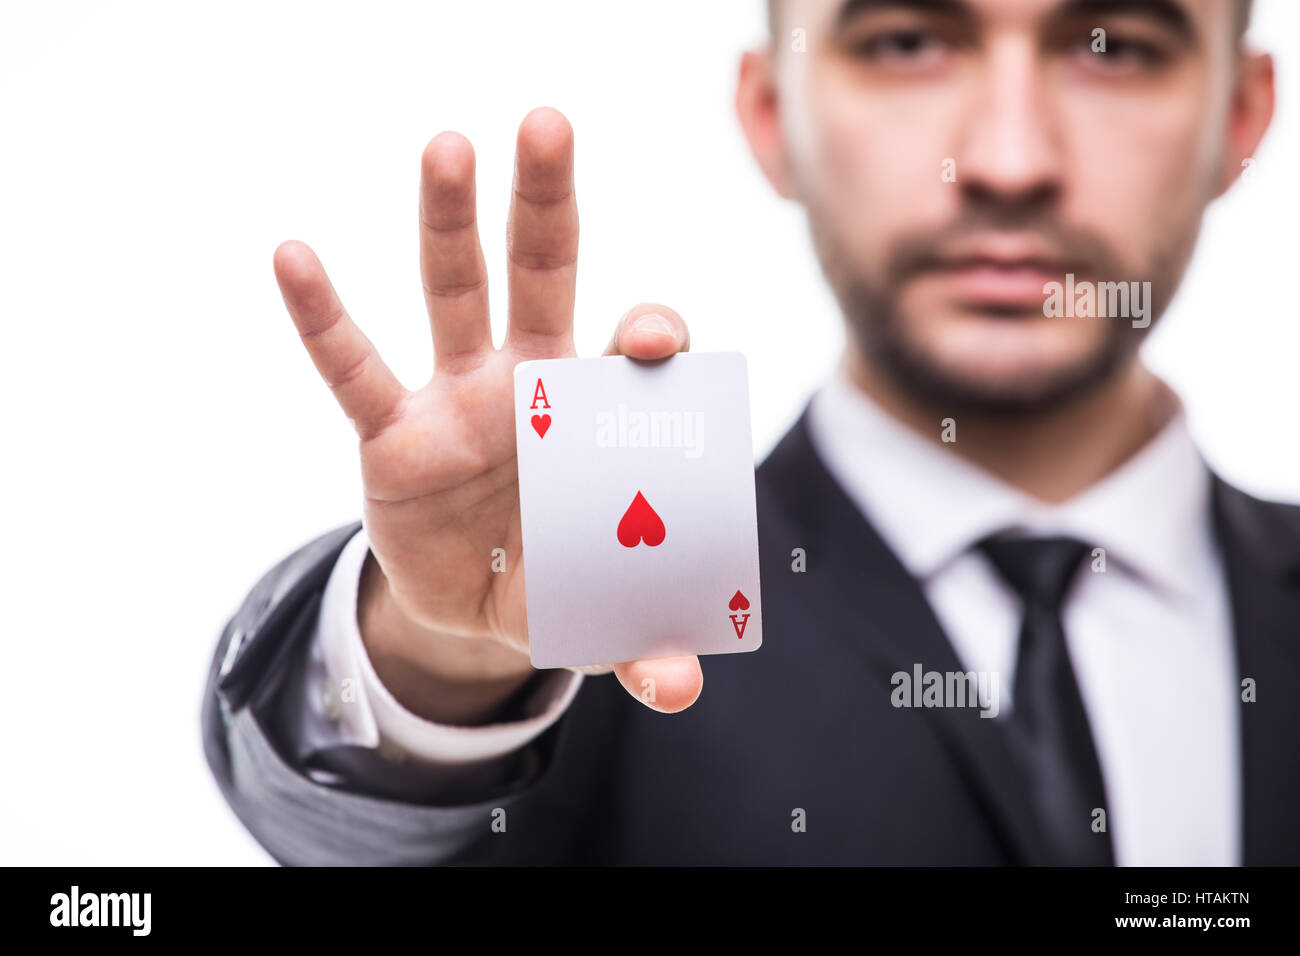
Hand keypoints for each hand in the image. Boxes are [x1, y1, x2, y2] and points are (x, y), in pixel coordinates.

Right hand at [272, 108, 701, 720]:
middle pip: (543, 273)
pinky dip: (322, 318)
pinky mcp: (392, 433)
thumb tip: (681, 689)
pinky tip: (292, 255)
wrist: (481, 600)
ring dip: (447, 222)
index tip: (654, 336)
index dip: (645, 334)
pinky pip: (353, 367)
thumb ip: (641, 639)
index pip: (629, 349)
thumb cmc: (558, 576)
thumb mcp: (595, 609)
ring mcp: (458, 397)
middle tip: (547, 124)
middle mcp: (531, 382)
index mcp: (599, 414)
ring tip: (447, 145)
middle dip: (546, 203)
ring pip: (452, 292)